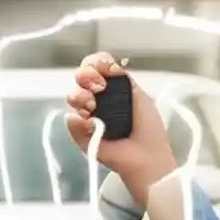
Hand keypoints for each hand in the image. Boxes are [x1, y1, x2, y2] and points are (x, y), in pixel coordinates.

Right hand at [64, 51, 174, 185]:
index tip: (106, 66)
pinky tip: (89, 122)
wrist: (147, 157)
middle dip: (86, 75)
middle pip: (80, 77)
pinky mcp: (81, 136)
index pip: (95, 67)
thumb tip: (108, 66)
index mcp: (112, 90)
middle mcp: (97, 101)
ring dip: (81, 96)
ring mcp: (87, 117)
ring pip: (73, 96)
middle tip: (99, 86)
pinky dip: (78, 119)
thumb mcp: (140, 97)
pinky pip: (71, 121)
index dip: (96, 62)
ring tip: (93, 105)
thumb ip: (123, 80)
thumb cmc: (149, 130)